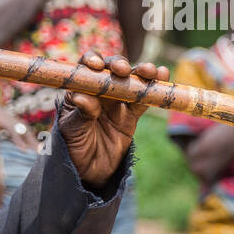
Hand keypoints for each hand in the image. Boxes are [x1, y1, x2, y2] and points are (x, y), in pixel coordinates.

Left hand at [0, 81, 39, 151]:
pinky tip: (24, 144)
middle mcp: (4, 113)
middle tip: (41, 152)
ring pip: (21, 126)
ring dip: (30, 137)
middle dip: (31, 139)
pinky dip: (23, 135)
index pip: (11, 126)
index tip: (24, 150)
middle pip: (21, 126)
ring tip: (38, 150)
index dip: (18, 137)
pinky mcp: (2, 118)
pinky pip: (16, 127)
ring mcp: (4, 115)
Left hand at [59, 52, 167, 187]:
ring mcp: (117, 101)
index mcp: (80, 89)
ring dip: (142, 71)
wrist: (88, 172)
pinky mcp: (132, 114)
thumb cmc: (72, 147)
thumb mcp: (71, 131)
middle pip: (111, 69)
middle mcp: (99, 90)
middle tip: (123, 71)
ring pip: (132, 80)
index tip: (97, 66)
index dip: (92, 60)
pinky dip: (155, 88)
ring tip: (150, 71)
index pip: (86, 68)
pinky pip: (145, 98)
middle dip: (119, 65)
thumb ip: (80, 113)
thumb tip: (82, 96)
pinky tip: (163, 77)